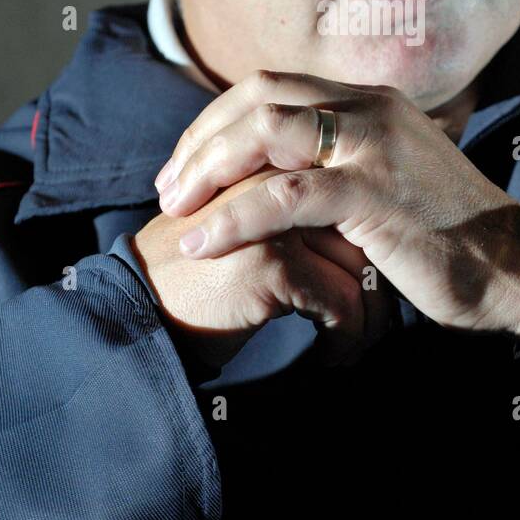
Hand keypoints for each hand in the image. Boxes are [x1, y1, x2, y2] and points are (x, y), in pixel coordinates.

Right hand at [133, 168, 395, 368]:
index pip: (347, 189)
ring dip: (369, 312)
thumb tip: (357, 235)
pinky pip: (342, 303)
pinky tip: (334, 357)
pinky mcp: (274, 263)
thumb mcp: (240, 226)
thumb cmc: (193, 277)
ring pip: (360, 264)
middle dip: (378, 275)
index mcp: (269, 162)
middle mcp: (274, 178)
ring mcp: (275, 218)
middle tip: (381, 313)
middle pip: (361, 224)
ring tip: (363, 339)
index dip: (369, 237)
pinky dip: (347, 336)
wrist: (138, 312)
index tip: (378, 280)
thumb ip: (286, 210)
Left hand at [154, 71, 519, 338]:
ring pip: (265, 134)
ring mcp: (374, 145)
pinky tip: (203, 244)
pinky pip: (283, 196)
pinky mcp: (374, 191)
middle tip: (170, 188)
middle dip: (201, 141)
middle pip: (258, 98)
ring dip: (207, 170)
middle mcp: (371, 108)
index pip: (272, 87)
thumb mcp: (388, 180)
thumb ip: (339, 164)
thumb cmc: (447, 236)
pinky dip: (233, 218)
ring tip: (176, 210)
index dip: (216, 121)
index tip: (186, 165)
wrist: (515, 266)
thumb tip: (271, 175)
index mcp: (371, 100)